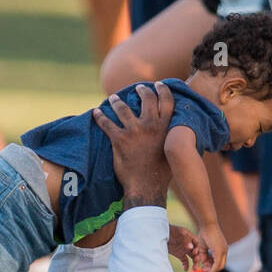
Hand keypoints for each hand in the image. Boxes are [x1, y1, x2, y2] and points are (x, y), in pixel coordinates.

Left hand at [92, 81, 173, 209]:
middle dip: (142, 90)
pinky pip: (107, 124)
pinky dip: (100, 117)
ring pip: (123, 108)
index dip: (163, 90)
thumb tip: (175, 134)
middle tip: (138, 88)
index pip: (167, 101)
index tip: (159, 85)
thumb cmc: (161, 173)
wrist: (146, 186)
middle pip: (146, 99)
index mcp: (166, 127)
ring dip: (117, 101)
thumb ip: (172, 138)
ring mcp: (134, 131)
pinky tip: (96, 112)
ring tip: (113, 98)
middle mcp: (151, 125)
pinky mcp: (119, 140)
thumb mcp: (172, 151)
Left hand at [167, 225, 207, 271]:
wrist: (158, 235)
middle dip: (197, 257)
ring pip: (192, 257)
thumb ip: (184, 240)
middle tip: (196, 263)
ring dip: (194, 263)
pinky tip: (185, 269)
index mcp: (189, 237)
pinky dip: (186, 265)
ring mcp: (184, 249)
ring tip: (194, 269)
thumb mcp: (177, 234)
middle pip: (196, 251)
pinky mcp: (179, 254)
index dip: (198, 248)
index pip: (197, 243)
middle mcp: (188, 243)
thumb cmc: (168, 231)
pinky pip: (184, 260)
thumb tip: (191, 247)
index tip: (195, 252)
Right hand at [200, 225, 227, 271]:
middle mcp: (224, 250)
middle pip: (221, 265)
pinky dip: (213, 269)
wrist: (207, 224)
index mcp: (222, 248)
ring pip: (220, 265)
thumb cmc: (204, 232)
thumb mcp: (203, 246)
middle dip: (213, 269)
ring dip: (212, 269)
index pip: (220, 261)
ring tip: (204, 270)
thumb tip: (203, 262)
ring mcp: (223, 250)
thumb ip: (204, 255)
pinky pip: (217, 264)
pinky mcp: (220, 251)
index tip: (205, 266)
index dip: (213, 266)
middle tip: (204, 270)